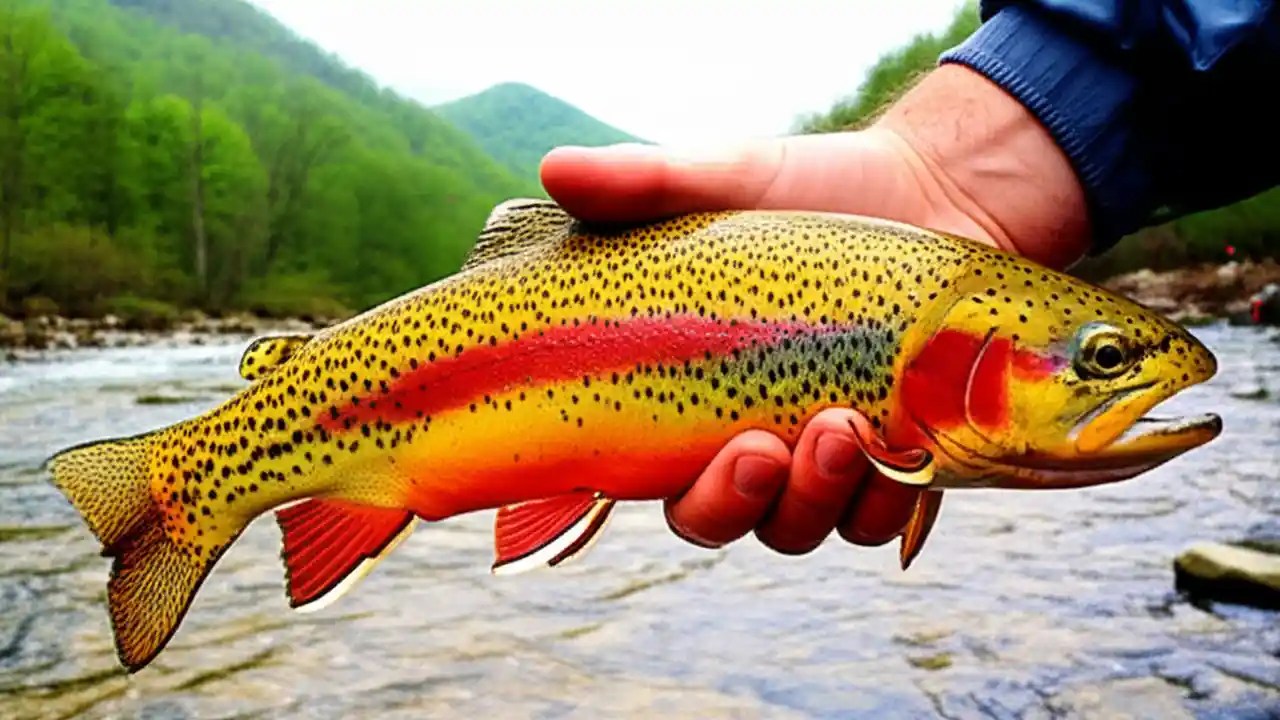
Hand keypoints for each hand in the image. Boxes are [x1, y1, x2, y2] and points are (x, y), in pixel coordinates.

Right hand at [540, 64, 1089, 553]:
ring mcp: (821, 459)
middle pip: (724, 519)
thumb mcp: (733, 176)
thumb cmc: (818, 190)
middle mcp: (748, 438)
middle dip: (744, 500)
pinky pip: (880, 517)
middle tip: (772, 445)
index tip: (732, 447)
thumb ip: (646, 182)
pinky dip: (889, 497)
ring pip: (801, 526)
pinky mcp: (895, 459)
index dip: (690, 491)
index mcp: (692, 391)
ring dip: (820, 497)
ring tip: (848, 424)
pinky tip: (905, 451)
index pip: (660, 480)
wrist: (938, 191)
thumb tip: (554, 168)